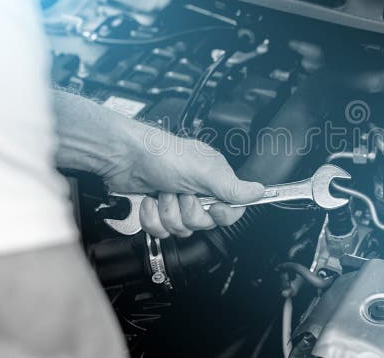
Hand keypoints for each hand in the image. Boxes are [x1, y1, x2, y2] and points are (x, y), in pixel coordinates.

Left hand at [52, 91, 263, 237]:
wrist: (123, 157)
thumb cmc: (161, 154)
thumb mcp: (203, 171)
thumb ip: (232, 187)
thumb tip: (259, 191)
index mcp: (214, 178)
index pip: (231, 209)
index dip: (221, 214)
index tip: (213, 206)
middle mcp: (198, 189)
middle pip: (205, 222)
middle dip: (188, 212)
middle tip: (181, 193)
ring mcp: (177, 200)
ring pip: (181, 228)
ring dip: (168, 213)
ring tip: (163, 193)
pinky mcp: (158, 208)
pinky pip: (161, 230)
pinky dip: (152, 217)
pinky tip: (150, 200)